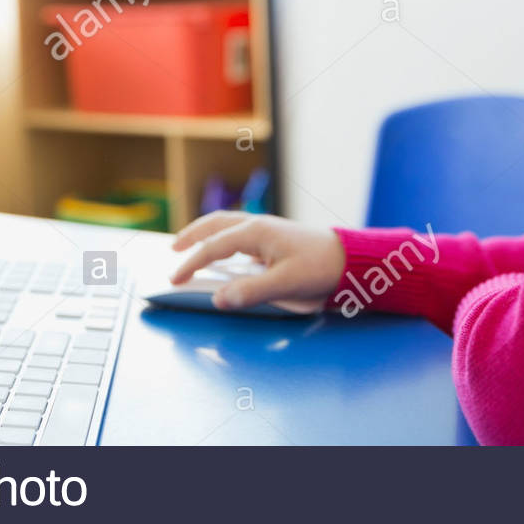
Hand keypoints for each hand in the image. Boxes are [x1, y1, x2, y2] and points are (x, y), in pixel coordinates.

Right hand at [169, 211, 346, 311]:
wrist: (350, 259)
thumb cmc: (319, 268)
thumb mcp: (285, 284)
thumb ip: (250, 292)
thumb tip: (217, 299)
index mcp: (256, 232)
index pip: (213, 247)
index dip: (191, 264)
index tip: (175, 280)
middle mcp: (258, 225)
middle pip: (216, 224)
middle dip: (192, 235)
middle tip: (173, 249)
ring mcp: (266, 229)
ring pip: (227, 224)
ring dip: (205, 232)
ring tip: (190, 243)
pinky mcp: (274, 238)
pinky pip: (239, 232)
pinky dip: (222, 237)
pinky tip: (223, 250)